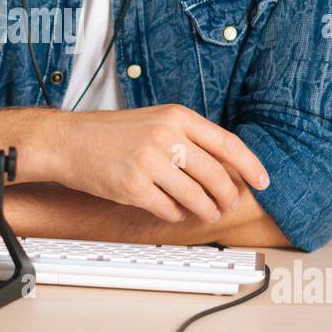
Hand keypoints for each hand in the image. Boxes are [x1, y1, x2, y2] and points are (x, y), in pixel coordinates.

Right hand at [49, 104, 269, 224]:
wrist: (69, 141)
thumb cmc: (112, 133)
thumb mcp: (155, 120)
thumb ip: (188, 136)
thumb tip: (225, 166)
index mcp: (176, 117)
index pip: (227, 143)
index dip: (250, 166)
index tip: (262, 182)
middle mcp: (165, 136)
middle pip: (216, 175)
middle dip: (229, 196)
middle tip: (230, 205)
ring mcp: (149, 162)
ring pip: (196, 196)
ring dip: (207, 210)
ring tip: (207, 213)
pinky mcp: (133, 187)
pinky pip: (169, 209)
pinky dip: (177, 214)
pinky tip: (174, 210)